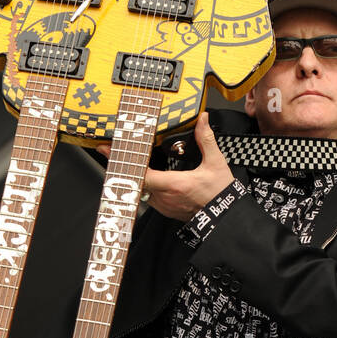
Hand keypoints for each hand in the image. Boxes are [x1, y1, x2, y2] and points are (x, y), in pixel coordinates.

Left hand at [97, 111, 233, 220]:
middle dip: (124, 167)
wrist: (225, 216)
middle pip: (135, 181)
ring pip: (141, 190)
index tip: (111, 151)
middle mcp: (166, 197)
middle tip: (110, 152)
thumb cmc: (220, 193)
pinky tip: (142, 177)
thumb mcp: (216, 163)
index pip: (142, 174)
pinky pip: (149, 197)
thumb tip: (203, 120)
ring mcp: (165, 206)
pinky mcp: (166, 210)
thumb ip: (206, 140)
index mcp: (175, 184)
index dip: (126, 163)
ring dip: (133, 177)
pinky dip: (143, 186)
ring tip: (125, 162)